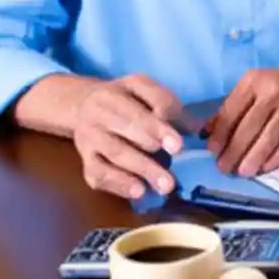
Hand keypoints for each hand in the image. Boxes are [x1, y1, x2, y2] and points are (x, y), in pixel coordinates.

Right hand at [72, 75, 192, 198]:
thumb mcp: (149, 94)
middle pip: (128, 123)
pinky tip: (139, 191)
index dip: (162, 122)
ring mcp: (90, 134)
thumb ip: (172, 108)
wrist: (83, 105)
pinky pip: (98, 173)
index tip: (178, 143)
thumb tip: (196, 129)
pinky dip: (119, 183)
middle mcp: (102, 108)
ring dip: (143, 168)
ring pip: (116, 151)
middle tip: (175, 158)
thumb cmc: (129, 102)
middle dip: (152, 140)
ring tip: (166, 185)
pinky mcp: (85, 158)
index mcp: (126, 86)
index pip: (148, 99)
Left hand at [207, 67, 278, 176]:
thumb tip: (206, 133)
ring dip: (254, 158)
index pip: (231, 111)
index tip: (212, 152)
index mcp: (253, 81)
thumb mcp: (253, 88)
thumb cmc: (278, 87)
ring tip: (244, 172)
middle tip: (224, 169)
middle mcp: (272, 91)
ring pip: (269, 137)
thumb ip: (230, 108)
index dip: (220, 134)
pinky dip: (277, 157)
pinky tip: (266, 168)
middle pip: (249, 127)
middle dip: (234, 151)